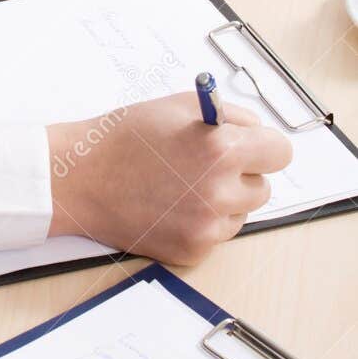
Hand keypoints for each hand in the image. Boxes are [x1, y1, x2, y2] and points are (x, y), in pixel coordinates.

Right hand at [48, 92, 291, 263]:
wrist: (78, 179)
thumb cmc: (120, 139)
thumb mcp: (174, 106)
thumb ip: (225, 115)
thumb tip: (253, 130)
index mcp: (221, 150)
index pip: (280, 152)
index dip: (262, 146)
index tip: (251, 147)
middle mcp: (220, 192)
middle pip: (262, 186)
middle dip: (239, 174)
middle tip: (202, 163)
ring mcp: (208, 227)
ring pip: (240, 213)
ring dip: (222, 200)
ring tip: (180, 184)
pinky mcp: (194, 251)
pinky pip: (216, 234)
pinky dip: (200, 221)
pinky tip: (170, 205)